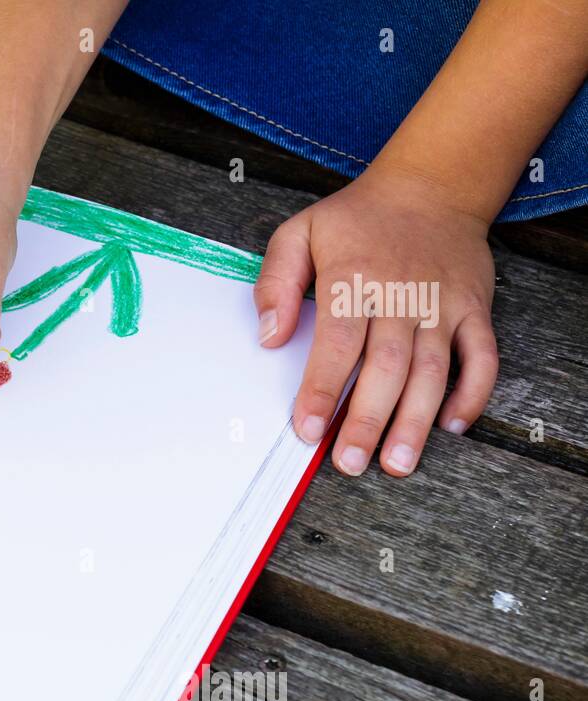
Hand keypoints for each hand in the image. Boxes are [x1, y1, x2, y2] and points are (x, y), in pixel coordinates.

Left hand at [254, 164, 498, 476]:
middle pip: (387, 366)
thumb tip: (269, 336)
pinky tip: (451, 426)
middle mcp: (401, 295)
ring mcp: (442, 304)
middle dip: (368, 419)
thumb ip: (276, 283)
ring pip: (433, 370)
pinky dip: (473, 393)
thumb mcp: (299, 233)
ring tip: (397, 463)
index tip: (308, 428)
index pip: (338, 342)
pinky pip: (482, 356)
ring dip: (415, 420)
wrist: (430, 187)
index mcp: (353, 278)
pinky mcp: (473, 309)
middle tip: (349, 462)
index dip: (324, 388)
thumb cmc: (356, 220)